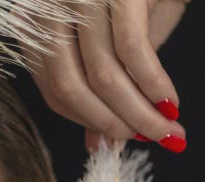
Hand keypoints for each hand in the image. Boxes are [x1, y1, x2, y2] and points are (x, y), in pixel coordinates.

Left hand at [24, 0, 190, 152]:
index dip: (88, 121)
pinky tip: (170, 101)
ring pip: (103, 77)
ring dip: (138, 112)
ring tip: (165, 129)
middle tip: (148, 139)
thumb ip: (98, 93)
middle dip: (113, 124)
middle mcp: (47, 11)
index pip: (53, 91)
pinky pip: (133, 52)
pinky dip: (153, 83)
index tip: (117, 141)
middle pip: (72, 89)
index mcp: (34, 26)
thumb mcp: (109, 44)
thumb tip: (99, 144)